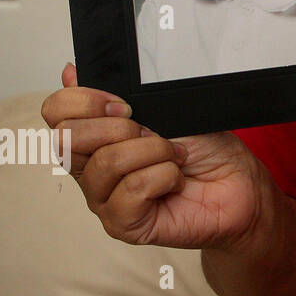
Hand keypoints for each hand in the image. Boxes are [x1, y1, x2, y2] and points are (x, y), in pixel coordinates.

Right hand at [42, 63, 269, 250]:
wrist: (239, 182)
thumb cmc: (206, 147)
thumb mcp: (167, 108)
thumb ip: (120, 92)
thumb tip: (71, 71)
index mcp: (96, 136)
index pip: (57, 112)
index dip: (85, 101)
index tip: (125, 103)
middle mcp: (91, 167)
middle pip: (68, 138)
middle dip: (119, 127)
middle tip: (154, 131)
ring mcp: (104, 198)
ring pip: (107, 163)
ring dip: (154, 150)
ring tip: (176, 156)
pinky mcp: (123, 224)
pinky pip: (131, 191)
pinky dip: (163, 176)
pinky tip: (176, 179)